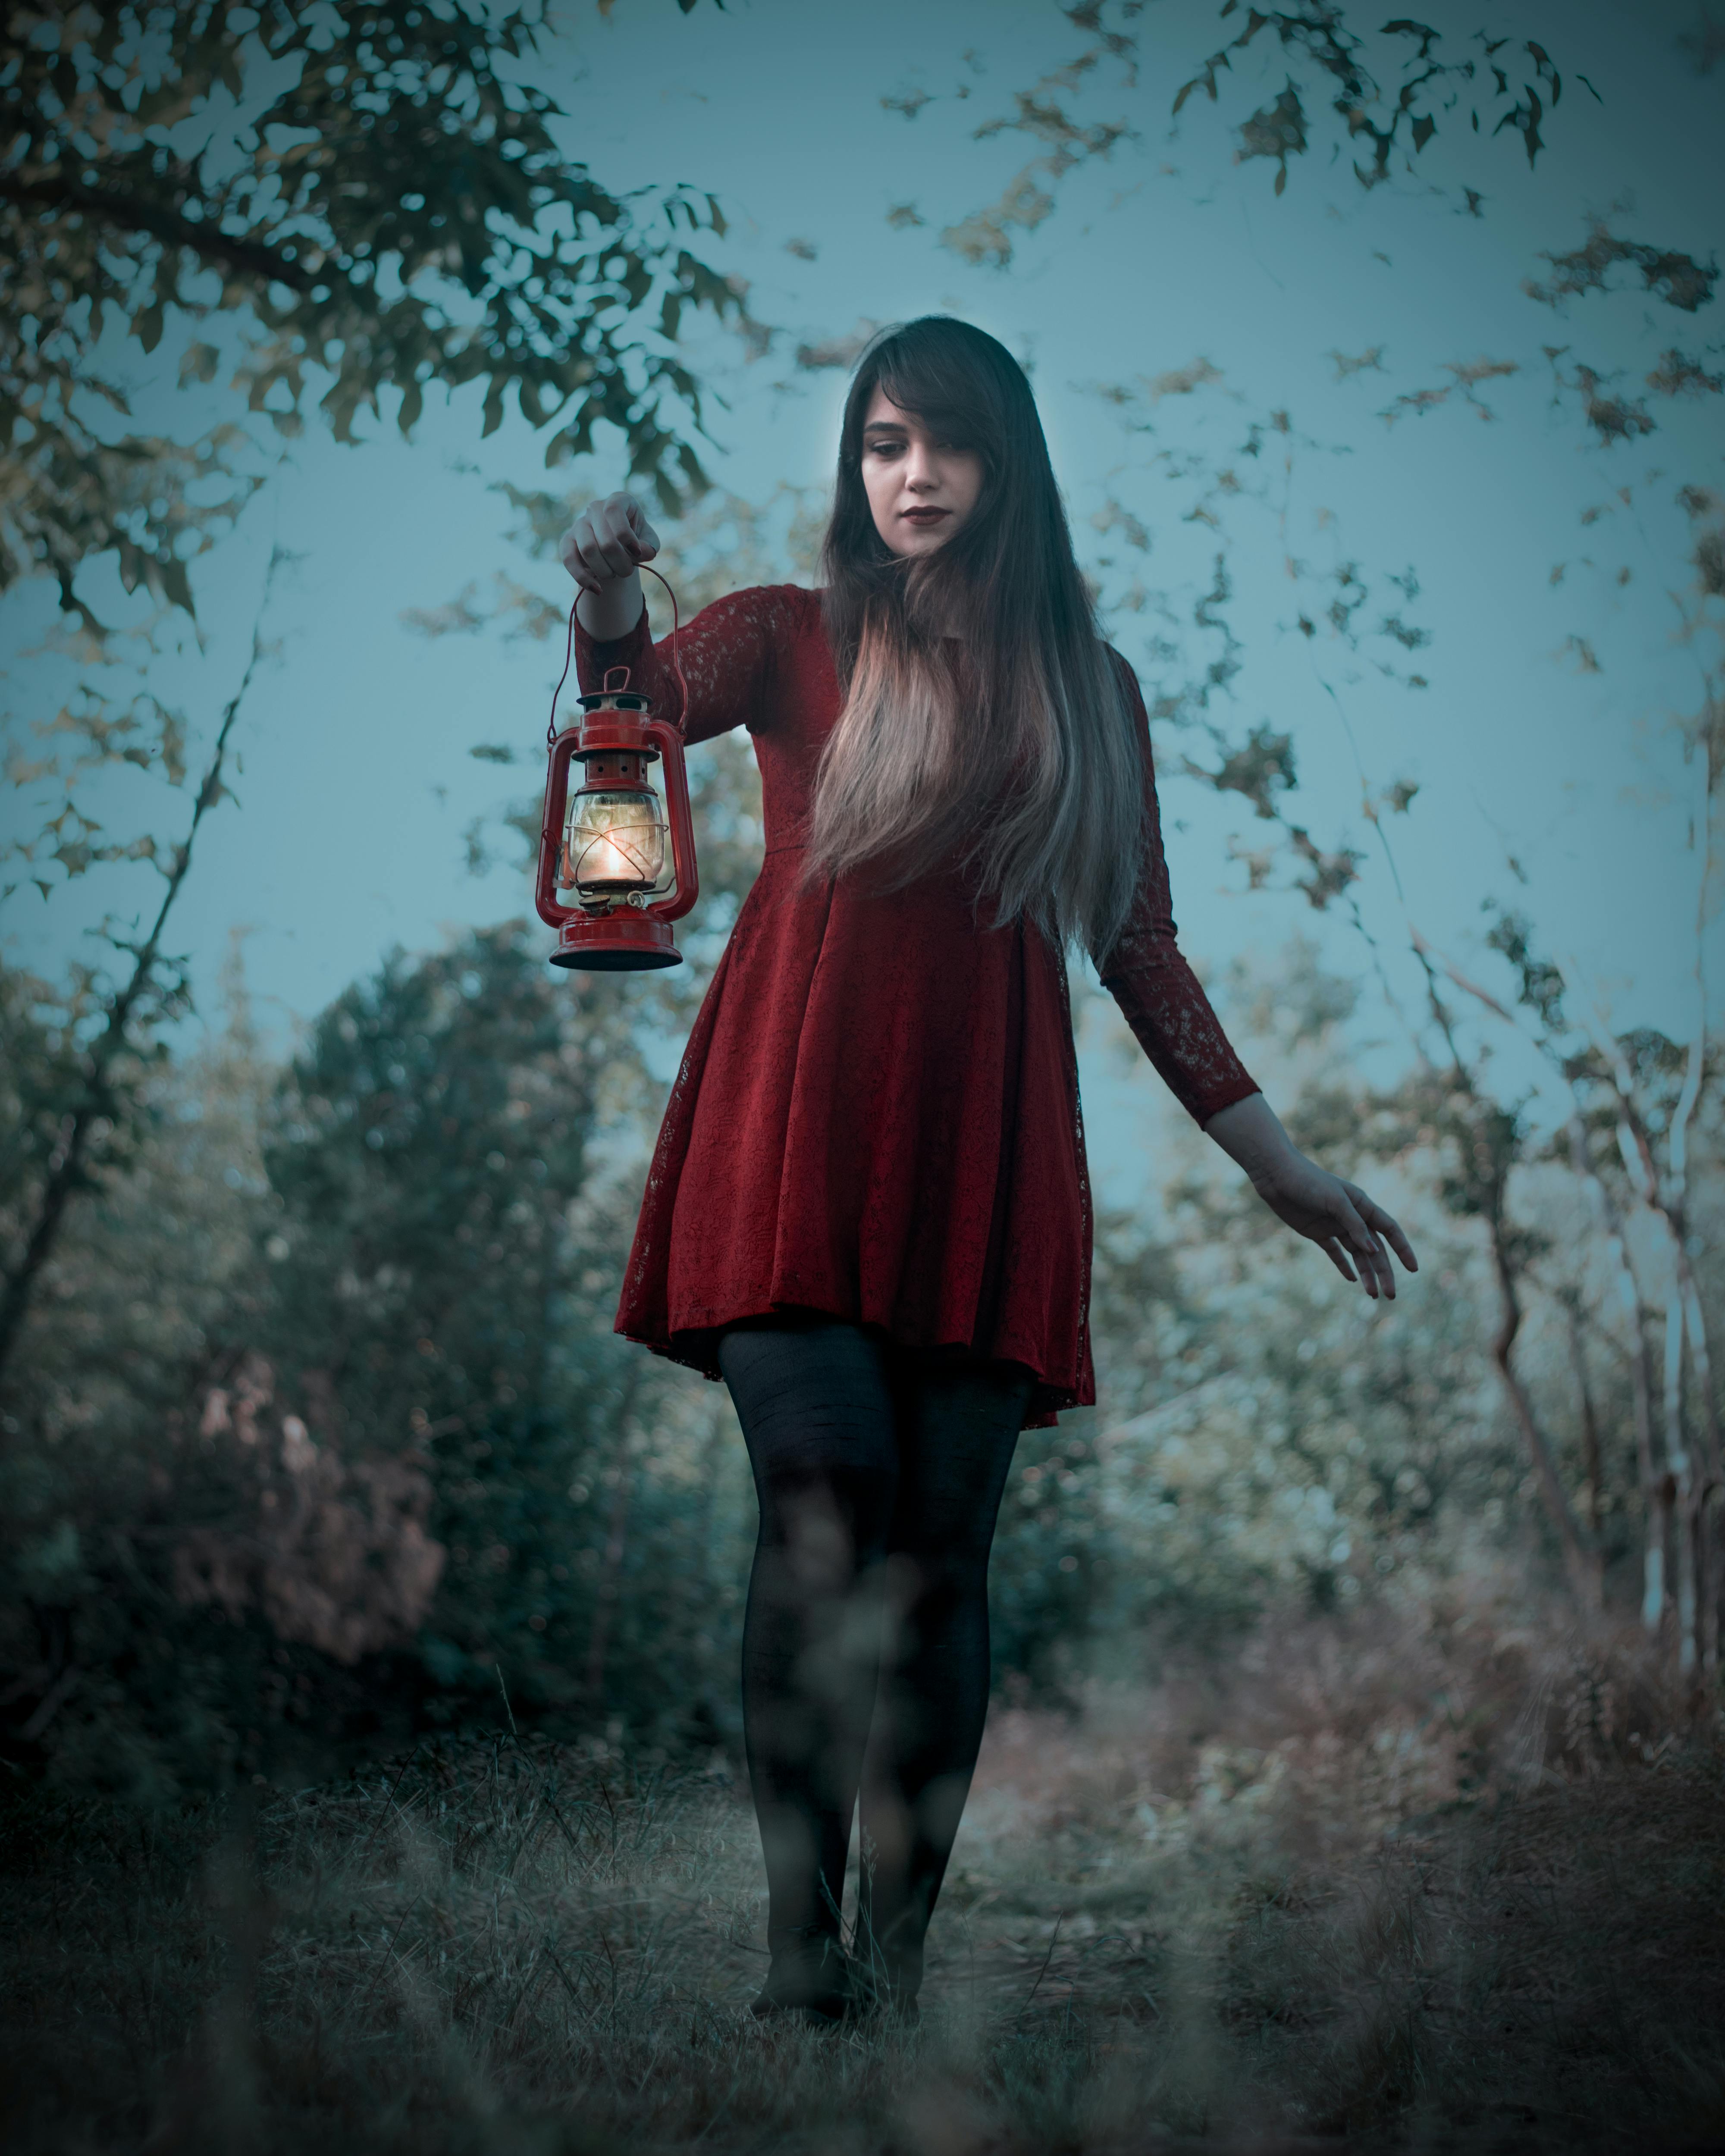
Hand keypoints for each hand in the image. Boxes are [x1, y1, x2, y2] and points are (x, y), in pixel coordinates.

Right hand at [559, 492, 658, 593]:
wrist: (617, 548)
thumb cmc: (636, 541)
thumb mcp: (649, 542)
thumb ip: (649, 546)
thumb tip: (640, 552)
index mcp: (617, 500)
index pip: (613, 511)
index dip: (625, 535)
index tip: (637, 552)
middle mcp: (595, 508)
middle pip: (605, 539)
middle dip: (620, 562)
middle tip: (627, 571)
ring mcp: (579, 523)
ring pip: (588, 550)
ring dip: (605, 570)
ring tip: (614, 574)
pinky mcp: (567, 541)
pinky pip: (569, 559)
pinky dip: (583, 578)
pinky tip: (597, 589)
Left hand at [1247, 1150, 1416, 1300]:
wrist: (1277, 1175)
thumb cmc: (1308, 1181)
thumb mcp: (1335, 1201)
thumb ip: (1354, 1225)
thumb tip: (1374, 1251)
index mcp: (1362, 1205)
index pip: (1390, 1230)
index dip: (1403, 1249)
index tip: (1413, 1269)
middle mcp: (1352, 1217)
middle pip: (1375, 1249)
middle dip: (1384, 1272)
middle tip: (1390, 1295)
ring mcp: (1335, 1225)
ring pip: (1356, 1254)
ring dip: (1366, 1274)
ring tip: (1372, 1295)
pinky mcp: (1317, 1232)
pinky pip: (1335, 1252)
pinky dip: (1343, 1265)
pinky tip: (1353, 1279)